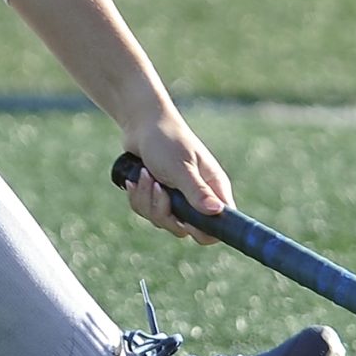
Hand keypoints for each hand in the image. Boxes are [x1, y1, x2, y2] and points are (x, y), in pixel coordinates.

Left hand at [116, 111, 234, 244]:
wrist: (141, 124)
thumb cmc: (166, 140)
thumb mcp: (181, 167)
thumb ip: (196, 191)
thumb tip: (217, 211)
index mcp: (213, 188)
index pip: (220, 224)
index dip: (205, 231)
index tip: (186, 221)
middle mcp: (197, 196)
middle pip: (184, 228)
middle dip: (164, 211)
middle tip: (157, 187)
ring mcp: (177, 198)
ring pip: (161, 220)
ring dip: (147, 200)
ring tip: (144, 174)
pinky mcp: (158, 196)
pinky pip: (146, 211)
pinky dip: (137, 196)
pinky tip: (136, 177)